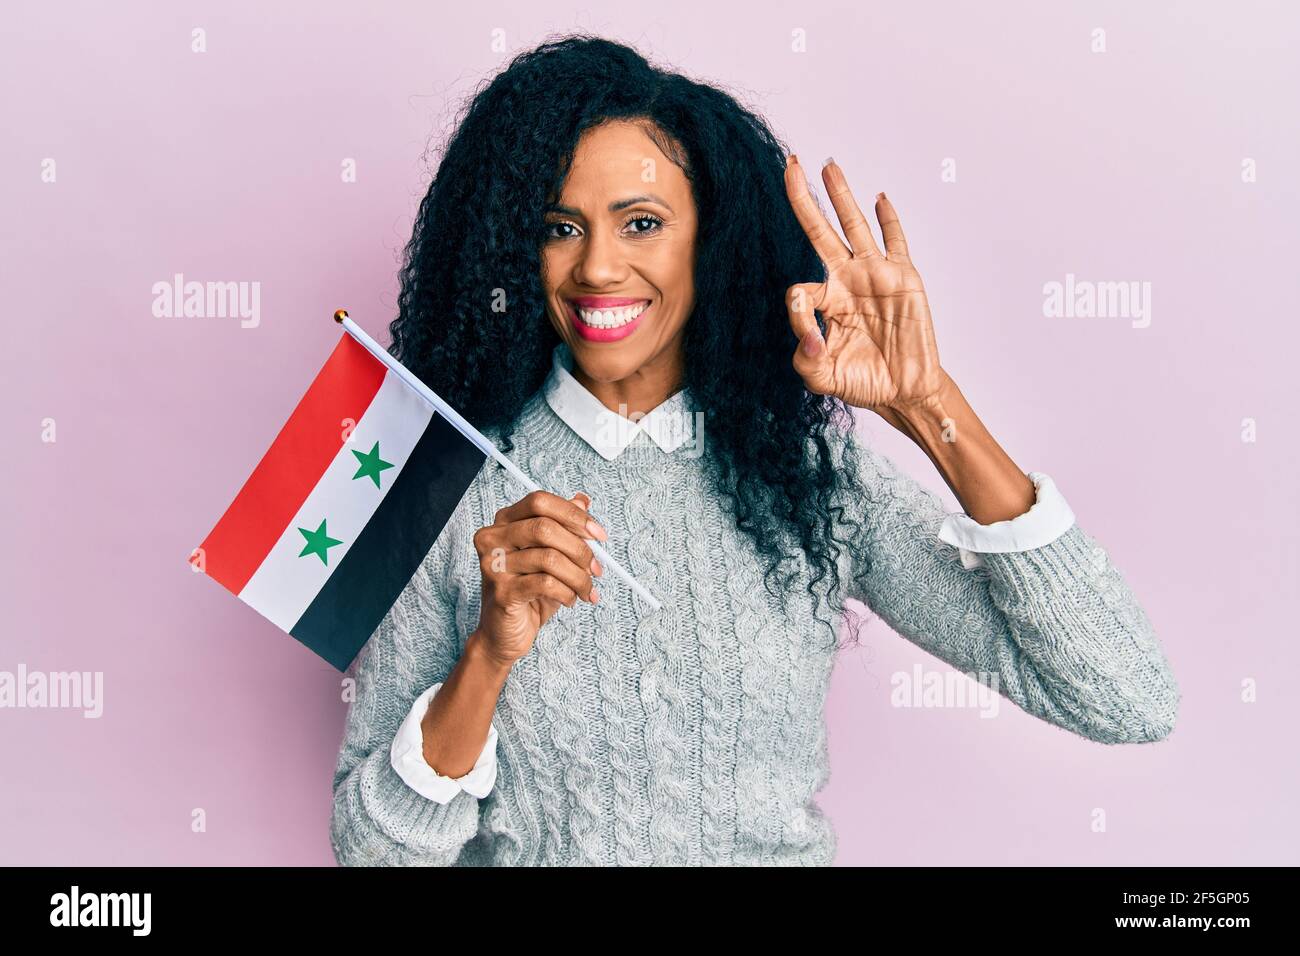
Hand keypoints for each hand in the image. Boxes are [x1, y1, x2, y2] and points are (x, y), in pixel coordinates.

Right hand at [471, 490, 604, 666]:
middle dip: (580, 549)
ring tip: (586, 591)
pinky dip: (567, 592)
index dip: (573, 515)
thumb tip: (583, 500)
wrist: (504, 634)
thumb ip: (564, 527)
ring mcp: (493, 565)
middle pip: (545, 527)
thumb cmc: (530, 592)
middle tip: (597, 569)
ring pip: (549, 558)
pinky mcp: (501, 592)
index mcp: (505, 521)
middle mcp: (493, 538)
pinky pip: (546, 584)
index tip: (599, 535)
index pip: (540, 502)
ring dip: (579, 577)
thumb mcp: (552, 556)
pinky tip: (570, 600)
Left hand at [782, 155, 949, 419]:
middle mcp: (845, 281)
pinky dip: (889, 220)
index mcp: (824, 302)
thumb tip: (810, 335)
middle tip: (791, 165)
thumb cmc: (861, 382)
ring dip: (840, 195)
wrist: (904, 391)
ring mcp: (873, 276)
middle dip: (803, 198)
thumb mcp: (821, 376)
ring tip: (827, 167)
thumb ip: (804, 358)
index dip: (799, 315)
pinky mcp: (903, 278)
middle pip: (818, 232)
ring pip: (853, 226)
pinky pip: (895, 241)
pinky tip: (880, 198)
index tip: (814, 343)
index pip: (800, 290)